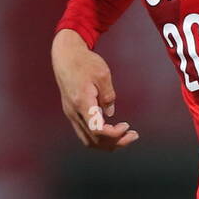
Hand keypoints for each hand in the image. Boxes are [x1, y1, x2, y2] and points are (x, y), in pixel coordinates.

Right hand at [52, 30, 138, 150]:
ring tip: (124, 137)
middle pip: (93, 140)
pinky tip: (112, 130)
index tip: (126, 126)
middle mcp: (74, 112)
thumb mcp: (103, 75)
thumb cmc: (84, 62)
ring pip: (88, 140)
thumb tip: (110, 113)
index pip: (97, 130)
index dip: (114, 134)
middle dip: (115, 142)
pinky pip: (85, 132)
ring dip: (107, 143)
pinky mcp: (72, 113)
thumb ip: (108, 96)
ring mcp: (71, 114)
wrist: (65, 55)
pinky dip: (99, 136)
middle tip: (133, 136)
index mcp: (82, 102)